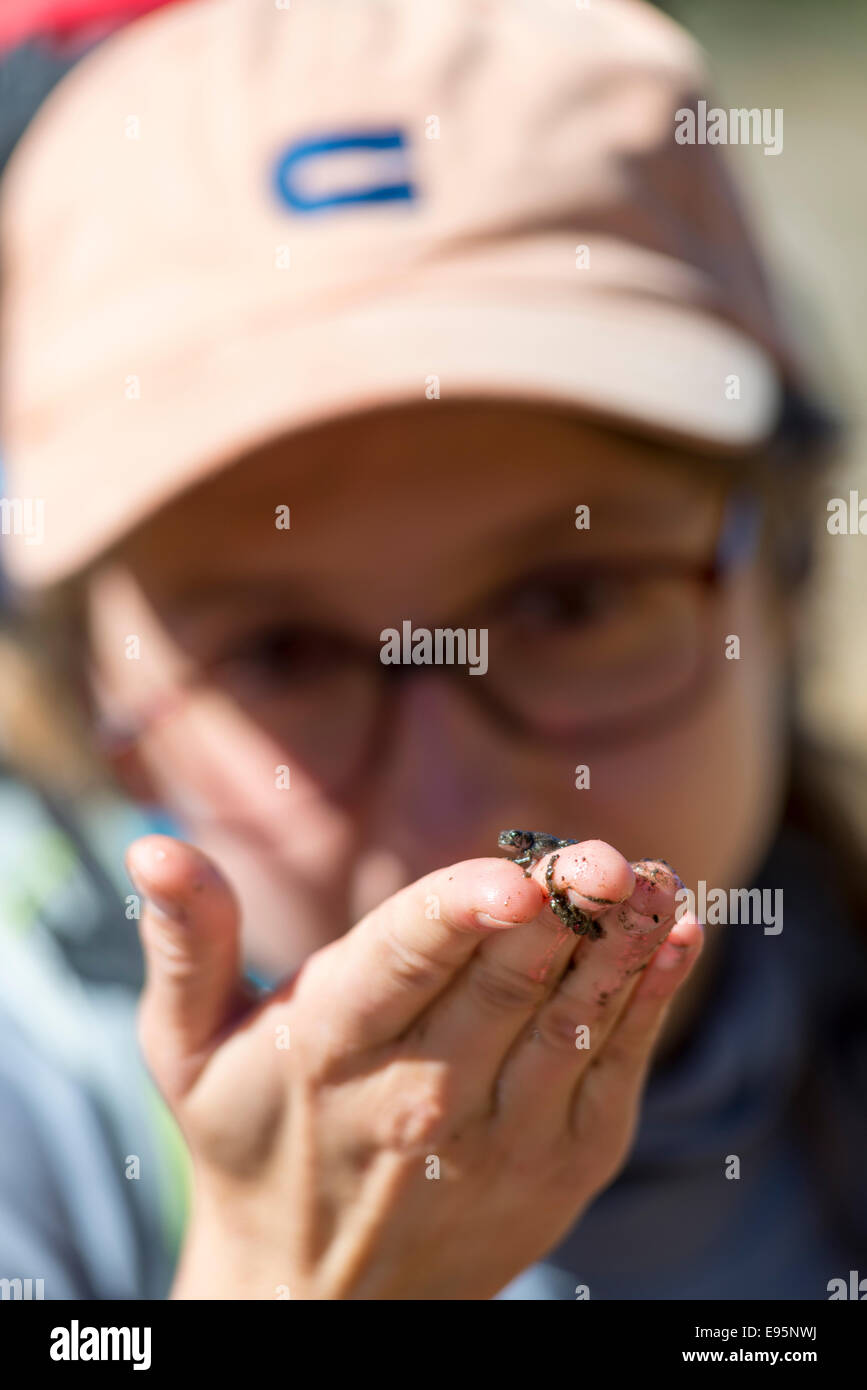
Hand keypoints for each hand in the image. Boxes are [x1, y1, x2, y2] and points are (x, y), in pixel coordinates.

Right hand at [126, 834, 701, 1299]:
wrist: (316, 1294)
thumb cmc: (250, 1140)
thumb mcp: (187, 1048)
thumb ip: (185, 942)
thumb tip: (151, 849)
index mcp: (330, 1047)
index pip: (402, 965)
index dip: (459, 917)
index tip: (511, 878)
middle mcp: (418, 1094)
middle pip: (502, 986)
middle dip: (560, 916)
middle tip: (603, 858)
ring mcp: (500, 1134)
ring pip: (570, 1023)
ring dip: (619, 947)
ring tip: (652, 883)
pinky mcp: (562, 1160)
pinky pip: (617, 1069)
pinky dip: (651, 1001)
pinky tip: (676, 936)